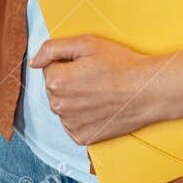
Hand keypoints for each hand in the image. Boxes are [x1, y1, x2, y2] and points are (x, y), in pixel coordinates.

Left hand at [28, 35, 171, 144]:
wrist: (148, 91)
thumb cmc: (121, 64)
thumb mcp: (87, 43)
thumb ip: (53, 48)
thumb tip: (34, 61)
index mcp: (56, 82)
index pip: (50, 68)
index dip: (69, 63)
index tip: (88, 64)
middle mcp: (59, 107)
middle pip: (55, 89)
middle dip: (70, 81)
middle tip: (96, 77)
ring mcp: (70, 125)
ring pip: (64, 107)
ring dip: (75, 99)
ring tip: (100, 92)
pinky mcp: (83, 138)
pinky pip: (74, 124)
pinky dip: (84, 117)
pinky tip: (100, 107)